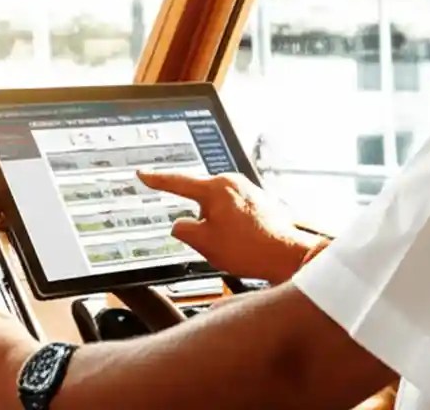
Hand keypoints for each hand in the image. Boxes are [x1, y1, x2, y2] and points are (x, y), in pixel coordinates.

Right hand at [137, 170, 323, 283]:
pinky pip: (232, 213)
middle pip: (199, 200)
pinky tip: (242, 243)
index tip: (143, 173)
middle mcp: (232, 182)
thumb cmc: (250, 248)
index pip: (177, 182)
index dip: (156, 180)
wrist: (286, 255)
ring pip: (216, 209)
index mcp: (216, 188)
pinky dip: (231, 228)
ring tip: (234, 245)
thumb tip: (180, 225)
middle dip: (200, 222)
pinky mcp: (257, 201)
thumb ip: (182, 229)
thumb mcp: (203, 243)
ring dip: (217, 226)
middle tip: (214, 242)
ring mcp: (247, 190)